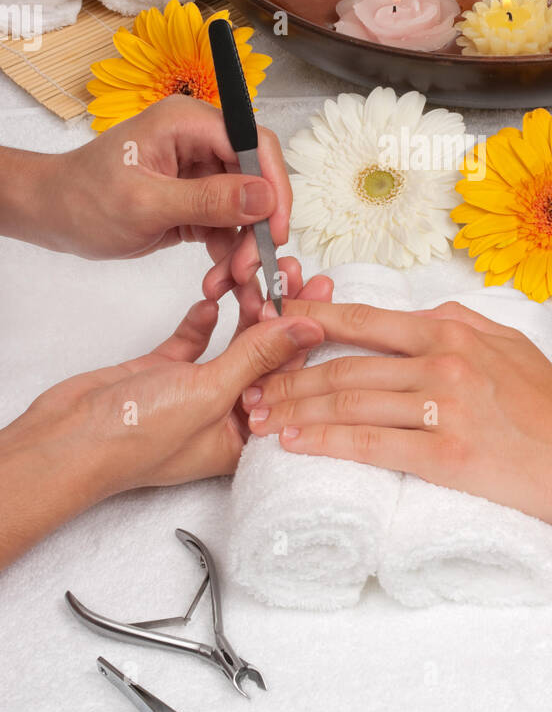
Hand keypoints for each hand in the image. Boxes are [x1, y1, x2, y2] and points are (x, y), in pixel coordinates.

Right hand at [0, 295, 326, 568]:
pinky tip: (216, 295)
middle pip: (266, 356)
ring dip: (247, 309)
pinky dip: (205, 317)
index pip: (291, 378)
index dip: (308, 336)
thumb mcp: (210, 393)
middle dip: (282, 314)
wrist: (66, 440)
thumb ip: (258, 356)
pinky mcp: (164, 372)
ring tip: (264, 273)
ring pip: (233, 343)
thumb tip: (308, 327)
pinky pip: (195, 340)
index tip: (326, 296)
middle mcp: (225, 415)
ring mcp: (194, 392)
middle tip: (299, 271)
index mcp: (246, 436)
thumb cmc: (137, 437)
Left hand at [16, 96, 290, 286]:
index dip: (274, 186)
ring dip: (242, 248)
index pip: (254, 144)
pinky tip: (216, 277)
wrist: (53, 215)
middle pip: (256, 180)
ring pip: (247, 209)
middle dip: (256, 227)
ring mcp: (200, 171)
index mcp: (188, 123)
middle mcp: (200, 141)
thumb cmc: (83, 199)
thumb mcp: (145, 203)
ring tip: (226, 281)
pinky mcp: (197, 199)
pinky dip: (228, 253)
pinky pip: (229, 225)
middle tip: (246, 270)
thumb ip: (207, 200)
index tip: (275, 230)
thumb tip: (265, 197)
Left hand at [239, 300, 551, 527]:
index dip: (309, 323)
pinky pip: (370, 443)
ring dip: (295, 410)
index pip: (364, 320)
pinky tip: (296, 444)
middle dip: (286, 377)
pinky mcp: (445, 453)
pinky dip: (326, 441)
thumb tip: (413, 316)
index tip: (270, 327)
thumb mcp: (507, 342)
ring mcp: (443, 406)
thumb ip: (457, 325)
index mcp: (450, 330)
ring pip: (348, 401)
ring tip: (259, 420)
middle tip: (250, 389)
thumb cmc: (551, 403)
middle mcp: (441, 360)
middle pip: (343, 366)